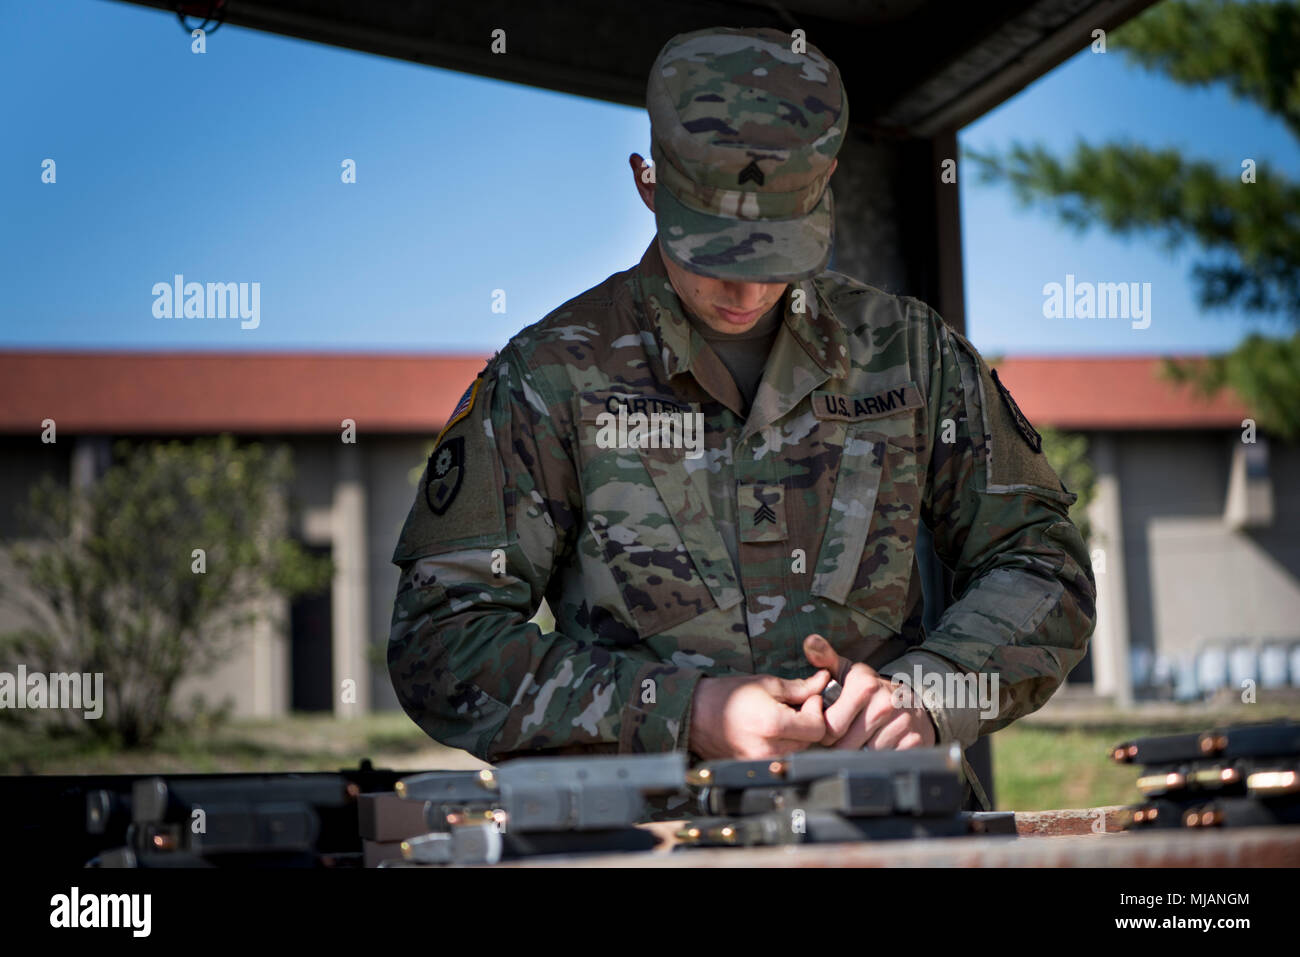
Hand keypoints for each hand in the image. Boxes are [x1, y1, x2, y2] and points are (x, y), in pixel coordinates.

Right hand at [689, 670, 830, 759]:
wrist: (695, 715)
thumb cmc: (727, 695)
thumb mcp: (766, 684)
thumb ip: (800, 687)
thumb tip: (825, 681)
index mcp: (773, 725)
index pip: (817, 728)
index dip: (817, 710)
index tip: (809, 699)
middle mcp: (769, 750)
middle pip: (810, 742)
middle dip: (808, 722)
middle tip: (795, 706)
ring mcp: (762, 764)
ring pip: (798, 752)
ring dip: (797, 735)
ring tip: (781, 718)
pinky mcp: (756, 769)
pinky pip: (782, 758)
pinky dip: (783, 745)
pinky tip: (770, 731)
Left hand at [802, 634, 935, 749]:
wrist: (911, 703)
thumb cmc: (870, 690)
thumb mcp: (848, 672)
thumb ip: (826, 658)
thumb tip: (809, 641)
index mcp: (864, 684)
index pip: (831, 726)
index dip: (825, 731)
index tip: (831, 725)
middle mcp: (885, 701)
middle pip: (845, 745)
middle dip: (840, 745)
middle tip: (846, 735)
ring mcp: (902, 722)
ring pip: (864, 755)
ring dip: (860, 751)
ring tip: (864, 737)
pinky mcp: (914, 741)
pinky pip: (884, 760)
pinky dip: (879, 757)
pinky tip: (881, 743)